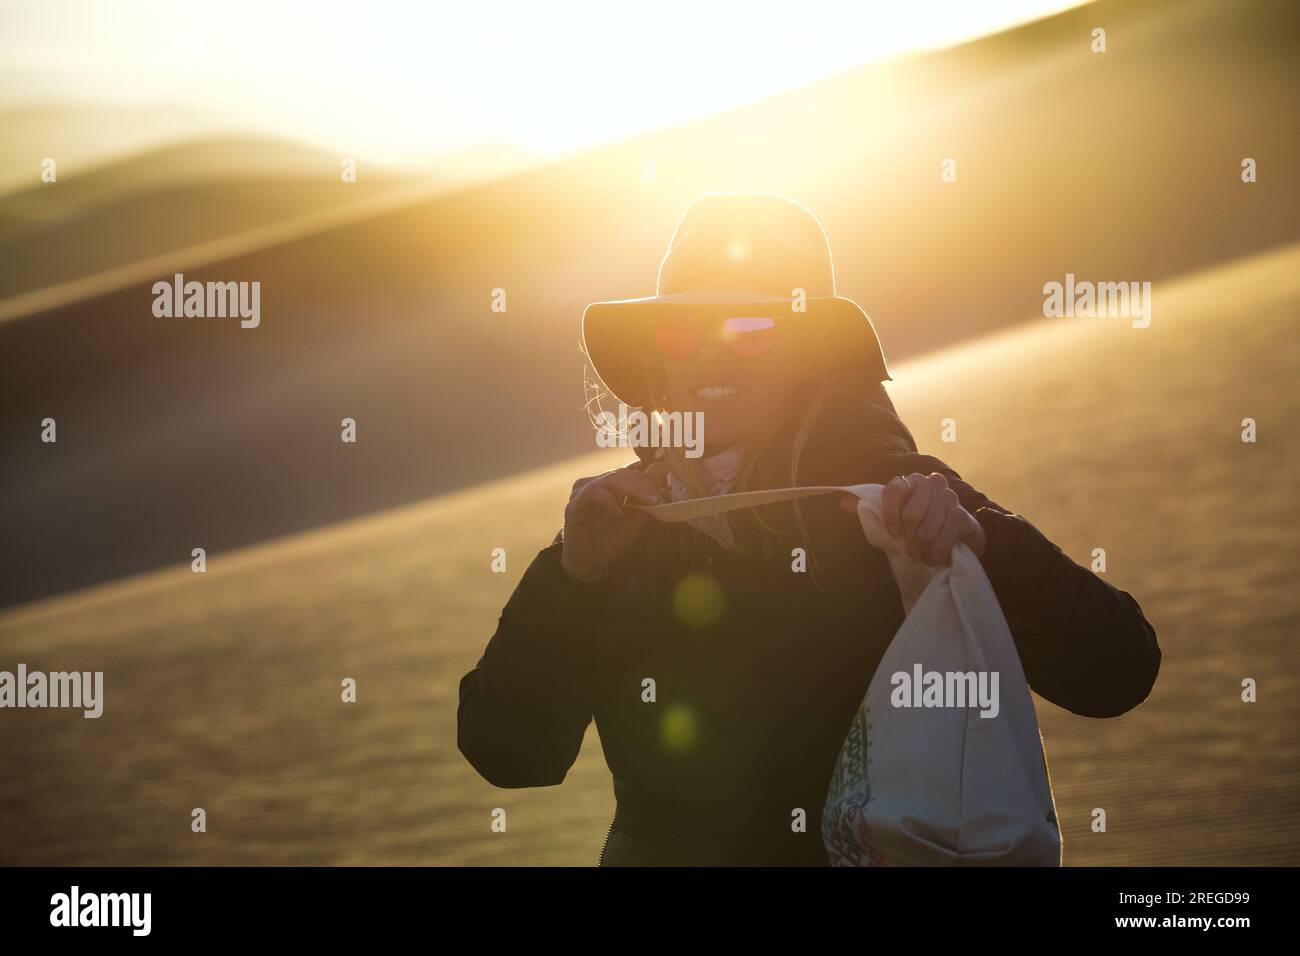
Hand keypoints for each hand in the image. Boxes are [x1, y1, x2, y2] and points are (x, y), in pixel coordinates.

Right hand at [561, 462, 666, 582]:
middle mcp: (595, 483)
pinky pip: (593, 492)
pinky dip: (609, 499)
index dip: (649, 478)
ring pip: (610, 478)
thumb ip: (646, 496)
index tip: (663, 493)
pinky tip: (619, 512)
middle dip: (644, 484)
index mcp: (609, 484)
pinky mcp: (574, 505)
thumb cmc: (611, 539)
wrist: (590, 563)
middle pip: (622, 473)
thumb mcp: (636, 517)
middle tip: (658, 499)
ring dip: (633, 489)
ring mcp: (582, 492)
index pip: (631, 471)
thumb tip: (662, 470)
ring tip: (648, 502)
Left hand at [840, 472, 985, 565]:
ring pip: (928, 528)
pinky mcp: (963, 516)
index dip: (890, 514)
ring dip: (923, 549)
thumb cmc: (917, 530)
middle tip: (911, 550)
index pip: (895, 489)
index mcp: (910, 481)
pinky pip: (946, 535)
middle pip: (911, 514)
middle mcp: (931, 483)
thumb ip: (871, 511)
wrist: (952, 543)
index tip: (892, 533)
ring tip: (923, 555)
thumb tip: (844, 503)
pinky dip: (938, 552)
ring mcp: (950, 498)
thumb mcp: (892, 522)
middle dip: (908, 539)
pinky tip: (937, 557)